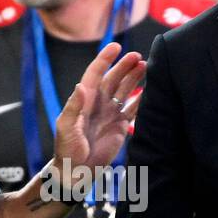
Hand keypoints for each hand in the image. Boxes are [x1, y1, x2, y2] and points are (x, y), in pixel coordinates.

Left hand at [53, 42, 145, 172]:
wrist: (77, 171)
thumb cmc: (67, 149)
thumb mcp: (66, 127)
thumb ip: (73, 107)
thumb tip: (80, 86)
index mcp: (84, 100)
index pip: (95, 74)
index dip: (104, 59)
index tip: (115, 46)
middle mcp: (99, 103)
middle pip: (113, 79)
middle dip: (125, 66)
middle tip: (137, 56)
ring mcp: (111, 114)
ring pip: (125, 90)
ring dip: (135, 78)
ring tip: (146, 66)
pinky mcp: (121, 126)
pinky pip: (133, 108)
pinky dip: (142, 99)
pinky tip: (151, 90)